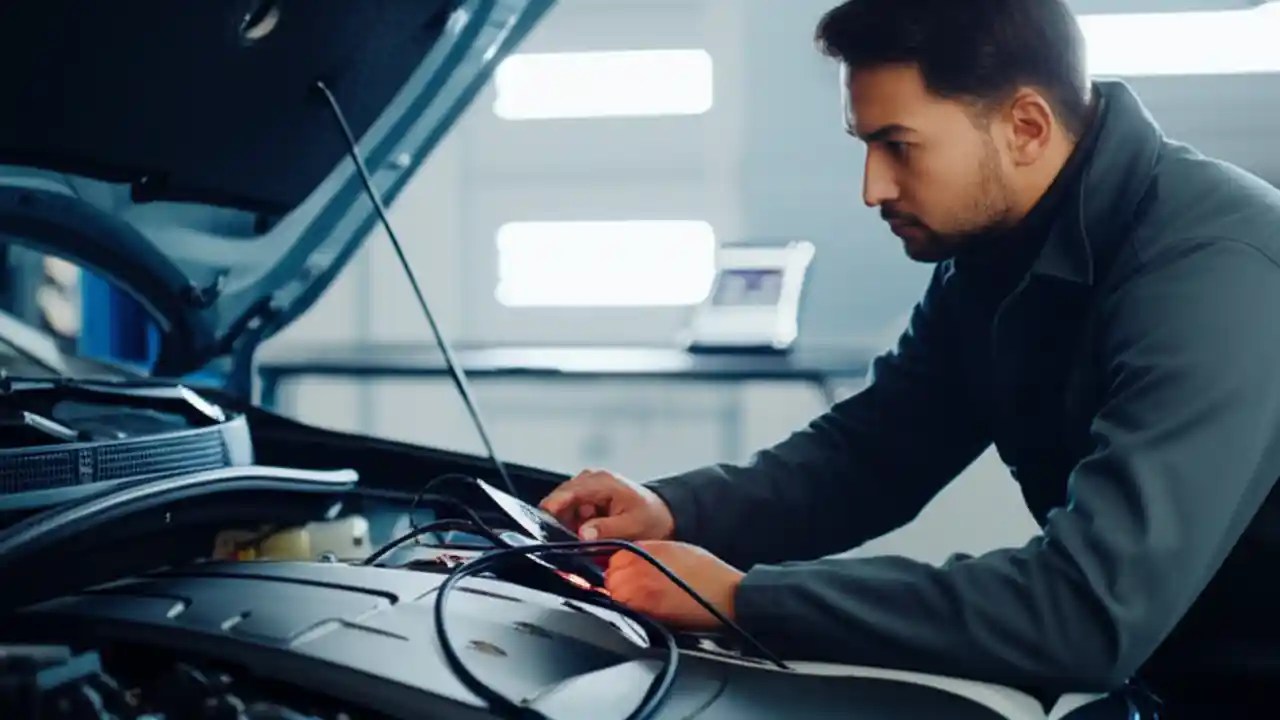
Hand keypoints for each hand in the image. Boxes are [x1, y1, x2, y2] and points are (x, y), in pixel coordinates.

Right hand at [539, 469, 675, 541]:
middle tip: (562, 541)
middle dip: (559, 520)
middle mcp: (593, 480)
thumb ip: (607, 530)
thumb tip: (583, 534)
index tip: (541, 520)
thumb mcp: (632, 527)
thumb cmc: (651, 518)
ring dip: (568, 524)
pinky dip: (574, 524)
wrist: (663, 514)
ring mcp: (589, 487)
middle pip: (562, 498)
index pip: (570, 491)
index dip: (553, 506)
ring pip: (565, 506)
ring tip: (582, 539)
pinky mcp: (587, 497)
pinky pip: (571, 511)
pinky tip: (585, 535)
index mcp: (603, 482)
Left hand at [606, 541, 743, 629]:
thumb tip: (628, 560)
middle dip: (622, 584)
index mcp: (638, 552)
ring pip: (616, 598)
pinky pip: (628, 613)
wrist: (724, 595)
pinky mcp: (644, 616)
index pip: (614, 561)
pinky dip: (635, 611)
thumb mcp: (670, 548)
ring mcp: (635, 596)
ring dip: (627, 599)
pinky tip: (652, 609)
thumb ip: (644, 552)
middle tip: (641, 589)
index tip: (633, 574)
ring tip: (648, 600)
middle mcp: (632, 572)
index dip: (624, 568)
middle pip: (611, 580)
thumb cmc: (704, 571)